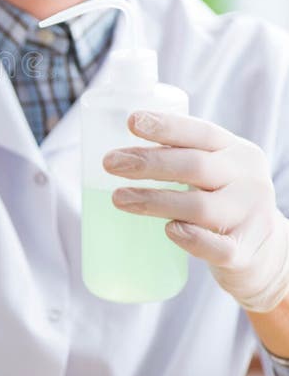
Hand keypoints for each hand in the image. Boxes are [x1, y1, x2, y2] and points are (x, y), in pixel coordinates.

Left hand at [103, 111, 288, 311]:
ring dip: (153, 201)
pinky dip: (191, 238)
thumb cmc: (223, 201)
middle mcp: (248, 180)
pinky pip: (216, 247)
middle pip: (194, 166)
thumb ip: (181, 158)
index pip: (202, 133)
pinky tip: (168, 230)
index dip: (167, 126)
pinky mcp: (243, 253)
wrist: (266, 252)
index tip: (131, 122)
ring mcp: (250, 217)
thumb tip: (119, 151)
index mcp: (238, 152)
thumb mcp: (215, 172)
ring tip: (119, 198)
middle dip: (148, 163)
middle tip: (110, 163)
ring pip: (199, 206)